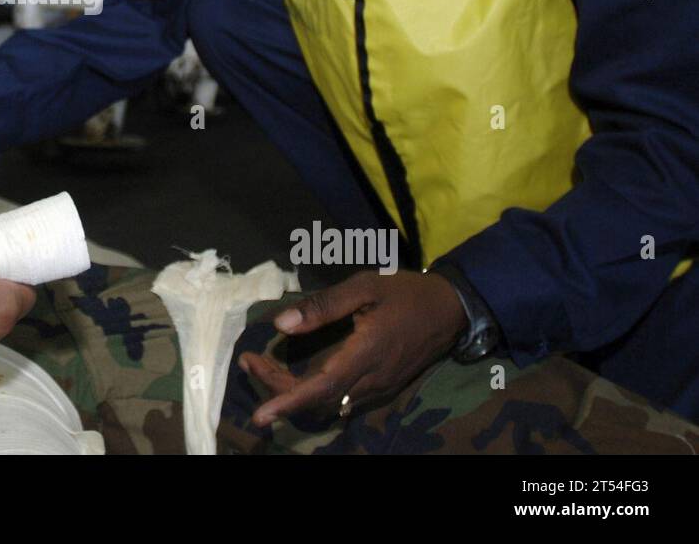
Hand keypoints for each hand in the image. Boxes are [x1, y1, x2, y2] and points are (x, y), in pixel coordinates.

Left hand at [240, 271, 466, 426]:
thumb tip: (282, 323)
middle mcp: (372, 379)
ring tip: (262, 365)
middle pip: (317, 399)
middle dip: (278, 388)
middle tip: (249, 362)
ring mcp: (378, 387)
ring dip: (292, 391)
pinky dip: (312, 392)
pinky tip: (295, 374)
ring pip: (327, 403)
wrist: (452, 309)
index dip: (287, 400)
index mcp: (367, 353)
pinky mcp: (381, 387)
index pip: (321, 387)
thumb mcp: (364, 287)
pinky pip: (340, 399)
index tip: (260, 414)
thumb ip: (323, 305)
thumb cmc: (406, 292)